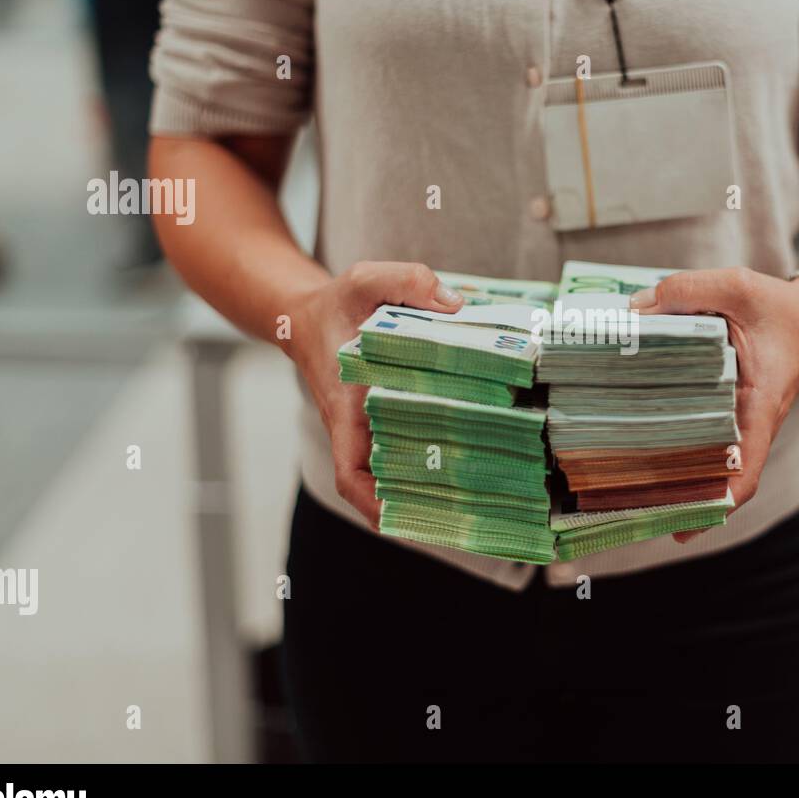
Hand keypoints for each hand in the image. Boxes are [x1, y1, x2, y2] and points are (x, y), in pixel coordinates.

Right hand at [286, 262, 463, 528]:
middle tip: (470, 516)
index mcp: (347, 406)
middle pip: (388, 483)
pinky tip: (484, 456)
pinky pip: (416, 444)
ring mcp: (377, 427)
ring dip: (437, 489)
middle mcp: (361, 427)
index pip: (348, 470)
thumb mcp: (364, 279)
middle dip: (423, 504)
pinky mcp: (393, 417)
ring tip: (486, 503)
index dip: (370, 502)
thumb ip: (405, 281)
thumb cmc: (336, 304)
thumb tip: (453, 305)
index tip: (397, 518)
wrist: (311, 316)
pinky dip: (441, 457)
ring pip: (405, 469)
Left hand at [630, 267, 798, 542]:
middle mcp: (749, 423)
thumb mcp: (738, 286)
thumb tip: (633, 312)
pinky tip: (634, 447)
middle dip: (683, 499)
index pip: (748, 467)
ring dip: (675, 479)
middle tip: (636, 511)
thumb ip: (686, 290)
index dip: (723, 500)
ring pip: (706, 463)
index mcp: (761, 404)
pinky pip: (699, 438)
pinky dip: (674, 449)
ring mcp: (736, 422)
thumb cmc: (781, 309)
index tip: (692, 522)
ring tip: (627, 496)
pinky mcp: (723, 412)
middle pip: (718, 478)